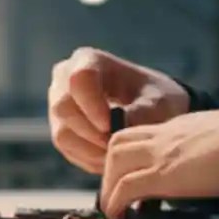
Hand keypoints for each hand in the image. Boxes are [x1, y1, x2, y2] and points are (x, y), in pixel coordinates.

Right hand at [48, 47, 190, 174]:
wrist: (154, 114)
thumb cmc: (157, 100)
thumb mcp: (160, 104)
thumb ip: (141, 113)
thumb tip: (117, 126)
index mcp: (89, 60)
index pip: (79, 79)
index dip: (92, 105)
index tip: (111, 127)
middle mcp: (65, 78)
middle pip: (64, 108)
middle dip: (93, 133)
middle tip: (119, 145)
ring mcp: (58, 104)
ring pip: (63, 133)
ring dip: (93, 150)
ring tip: (120, 153)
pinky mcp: (60, 128)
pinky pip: (67, 149)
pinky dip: (91, 158)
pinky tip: (112, 156)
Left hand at [100, 107, 218, 218]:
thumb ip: (206, 148)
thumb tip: (208, 168)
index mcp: (181, 125)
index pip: (142, 135)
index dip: (129, 155)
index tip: (129, 174)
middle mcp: (166, 134)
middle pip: (119, 143)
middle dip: (110, 168)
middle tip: (113, 192)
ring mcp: (162, 152)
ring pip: (114, 162)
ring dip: (109, 185)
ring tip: (113, 208)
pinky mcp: (163, 174)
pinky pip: (126, 188)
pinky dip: (115, 202)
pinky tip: (118, 216)